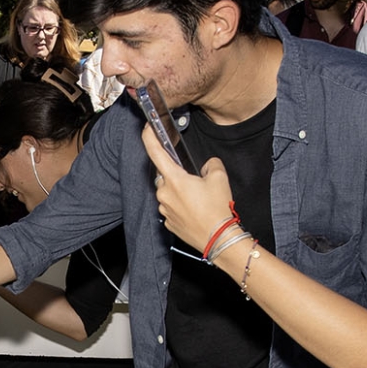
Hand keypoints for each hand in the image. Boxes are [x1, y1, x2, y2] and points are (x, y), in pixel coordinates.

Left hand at [139, 123, 236, 252]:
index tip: (147, 128)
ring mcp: (165, 209)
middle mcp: (164, 194)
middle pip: (165, 175)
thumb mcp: (220, 178)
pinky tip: (195, 209)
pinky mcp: (168, 222)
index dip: (149, 137)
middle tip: (195, 180)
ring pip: (168, 192)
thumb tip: (208, 165)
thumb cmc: (218, 210)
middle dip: (177, 174)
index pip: (155, 153)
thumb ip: (211, 164)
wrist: (219, 239)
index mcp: (174, 179)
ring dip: (180, 191)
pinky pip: (171, 208)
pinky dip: (181, 205)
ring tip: (199, 198)